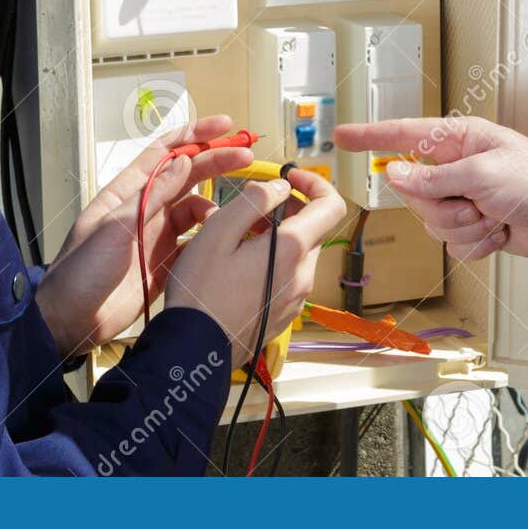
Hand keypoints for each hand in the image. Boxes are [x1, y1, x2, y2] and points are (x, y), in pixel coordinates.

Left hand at [35, 114, 250, 356]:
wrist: (70, 323)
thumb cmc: (80, 272)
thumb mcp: (115, 228)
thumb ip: (152, 195)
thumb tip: (184, 161)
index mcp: (128, 192)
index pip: (165, 152)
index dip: (195, 134)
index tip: (225, 125)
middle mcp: (145, 209)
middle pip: (187, 176)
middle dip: (217, 162)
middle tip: (247, 156)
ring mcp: (156, 236)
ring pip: (195, 210)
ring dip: (216, 207)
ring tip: (233, 214)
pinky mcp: (165, 264)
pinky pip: (196, 244)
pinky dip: (212, 239)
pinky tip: (226, 240)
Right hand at [165, 167, 345, 367]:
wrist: (195, 351)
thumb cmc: (201, 291)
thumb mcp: (217, 233)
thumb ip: (253, 201)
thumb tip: (280, 187)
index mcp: (291, 250)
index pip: (331, 206)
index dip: (316, 183)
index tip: (290, 177)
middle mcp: (303, 275)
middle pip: (313, 229)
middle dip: (288, 210)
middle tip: (249, 211)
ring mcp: (296, 298)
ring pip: (300, 253)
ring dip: (278, 236)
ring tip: (239, 239)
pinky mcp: (285, 314)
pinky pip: (290, 277)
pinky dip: (274, 261)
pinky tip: (241, 267)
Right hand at [334, 115, 527, 261]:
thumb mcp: (482, 173)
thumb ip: (433, 177)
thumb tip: (393, 173)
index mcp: (457, 140)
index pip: (402, 135)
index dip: (370, 137)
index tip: (341, 136)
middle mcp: (455, 168)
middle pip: (413, 192)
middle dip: (441, 206)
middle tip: (473, 203)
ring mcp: (464, 198)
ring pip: (431, 222)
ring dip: (464, 226)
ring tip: (493, 216)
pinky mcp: (474, 226)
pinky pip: (453, 243)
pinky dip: (477, 243)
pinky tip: (500, 232)